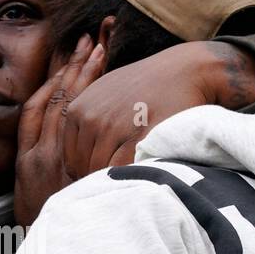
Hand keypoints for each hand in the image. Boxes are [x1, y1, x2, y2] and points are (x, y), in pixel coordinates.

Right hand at [14, 33, 106, 226]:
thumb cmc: (50, 238)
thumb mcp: (38, 209)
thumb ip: (47, 184)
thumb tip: (66, 171)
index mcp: (26, 162)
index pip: (36, 107)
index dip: (52, 79)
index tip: (67, 58)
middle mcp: (36, 154)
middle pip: (53, 97)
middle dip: (71, 66)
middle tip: (89, 37)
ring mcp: (53, 157)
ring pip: (65, 102)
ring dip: (82, 72)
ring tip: (99, 45)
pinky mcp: (67, 163)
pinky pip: (72, 118)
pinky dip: (82, 93)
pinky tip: (97, 75)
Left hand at [59, 40, 254, 177]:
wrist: (184, 71)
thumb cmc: (145, 86)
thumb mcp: (103, 93)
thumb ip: (85, 121)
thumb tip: (72, 161)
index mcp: (79, 110)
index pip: (70, 158)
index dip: (84, 171)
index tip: (101, 174)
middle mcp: (93, 118)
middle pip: (83, 168)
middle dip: (96, 178)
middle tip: (115, 182)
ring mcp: (116, 127)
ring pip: (102, 171)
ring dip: (114, 180)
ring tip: (127, 181)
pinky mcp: (140, 136)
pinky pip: (125, 169)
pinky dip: (130, 176)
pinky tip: (139, 174)